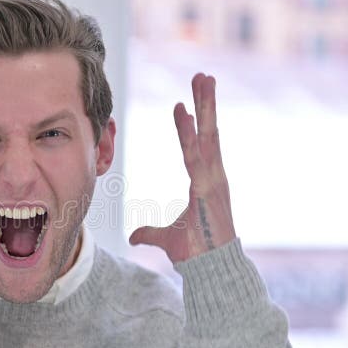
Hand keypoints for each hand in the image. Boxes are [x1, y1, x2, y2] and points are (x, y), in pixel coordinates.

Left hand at [129, 73, 234, 262]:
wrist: (211, 271)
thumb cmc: (195, 254)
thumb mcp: (166, 238)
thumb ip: (150, 233)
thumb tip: (134, 236)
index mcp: (206, 183)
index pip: (198, 147)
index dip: (192, 125)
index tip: (184, 104)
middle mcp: (213, 176)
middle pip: (209, 132)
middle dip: (207, 103)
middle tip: (203, 76)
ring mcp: (214, 180)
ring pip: (208, 135)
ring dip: (205, 106)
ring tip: (203, 79)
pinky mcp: (209, 188)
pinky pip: (197, 154)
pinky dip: (190, 133)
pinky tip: (184, 111)